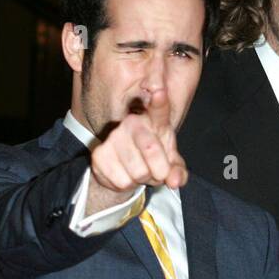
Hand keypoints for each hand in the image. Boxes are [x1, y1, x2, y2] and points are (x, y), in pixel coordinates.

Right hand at [87, 88, 188, 207]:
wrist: (125, 172)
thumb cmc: (153, 161)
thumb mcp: (171, 165)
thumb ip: (178, 172)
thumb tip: (174, 181)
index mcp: (155, 122)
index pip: (159, 111)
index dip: (159, 102)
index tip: (160, 92)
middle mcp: (132, 124)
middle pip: (151, 150)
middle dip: (160, 171)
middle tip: (158, 174)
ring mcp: (114, 137)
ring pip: (137, 170)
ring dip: (143, 180)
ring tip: (141, 174)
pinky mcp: (100, 154)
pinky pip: (122, 181)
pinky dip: (128, 186)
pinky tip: (125, 176)